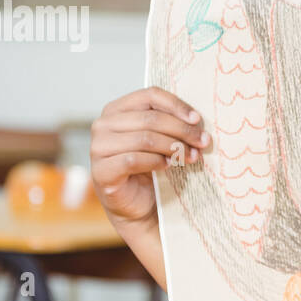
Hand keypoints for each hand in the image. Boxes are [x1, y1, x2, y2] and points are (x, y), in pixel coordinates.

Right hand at [90, 86, 208, 226]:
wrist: (139, 204)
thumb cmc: (151, 168)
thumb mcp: (162, 139)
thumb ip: (172, 125)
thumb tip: (197, 121)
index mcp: (117, 110)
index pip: (149, 96)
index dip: (176, 105)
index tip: (197, 120)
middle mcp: (103, 125)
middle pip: (150, 118)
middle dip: (181, 130)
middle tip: (202, 142)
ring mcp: (98, 148)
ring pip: (144, 138)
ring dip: (173, 147)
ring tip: (191, 156)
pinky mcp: (101, 171)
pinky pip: (133, 160)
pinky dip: (155, 161)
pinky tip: (168, 165)